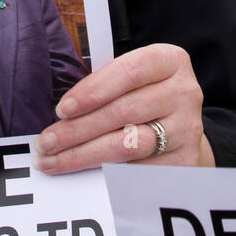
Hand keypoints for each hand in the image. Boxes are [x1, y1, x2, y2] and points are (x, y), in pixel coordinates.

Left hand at [33, 43, 213, 171]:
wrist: (181, 124)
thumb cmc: (142, 94)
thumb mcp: (129, 77)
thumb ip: (103, 83)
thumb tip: (62, 111)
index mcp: (168, 60)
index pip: (128, 72)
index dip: (92, 91)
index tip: (62, 110)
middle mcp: (184, 92)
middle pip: (124, 112)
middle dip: (78, 129)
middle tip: (46, 142)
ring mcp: (188, 128)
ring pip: (129, 144)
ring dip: (85, 154)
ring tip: (54, 160)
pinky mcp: (186, 160)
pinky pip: (140, 170)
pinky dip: (108, 173)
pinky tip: (84, 174)